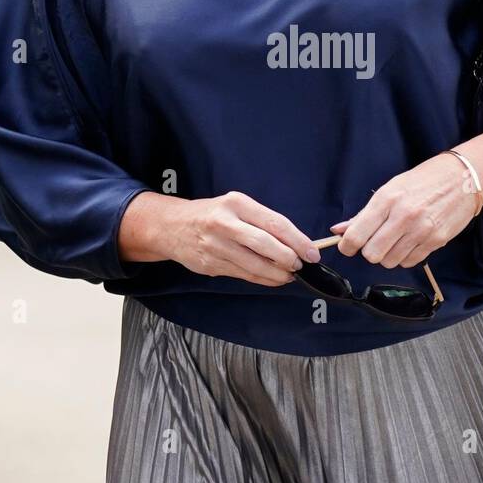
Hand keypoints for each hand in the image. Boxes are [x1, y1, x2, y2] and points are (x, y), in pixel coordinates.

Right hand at [156, 190, 321, 286]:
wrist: (171, 226)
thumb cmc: (211, 214)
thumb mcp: (235, 206)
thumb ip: (262, 221)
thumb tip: (295, 241)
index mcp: (236, 203)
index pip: (275, 223)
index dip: (297, 240)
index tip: (312, 252)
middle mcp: (225, 223)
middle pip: (265, 244)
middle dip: (289, 258)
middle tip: (301, 265)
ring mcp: (216, 245)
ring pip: (255, 264)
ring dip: (277, 273)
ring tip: (290, 275)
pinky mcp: (211, 264)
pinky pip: (243, 274)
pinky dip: (263, 279)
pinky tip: (274, 279)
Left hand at [328, 153, 481, 268]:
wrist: (463, 178)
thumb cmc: (424, 180)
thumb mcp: (390, 188)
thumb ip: (364, 213)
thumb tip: (339, 230)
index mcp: (387, 199)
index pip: (357, 235)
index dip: (347, 246)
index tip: (348, 246)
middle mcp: (403, 216)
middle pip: (372, 254)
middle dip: (369, 251)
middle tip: (375, 241)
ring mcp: (421, 230)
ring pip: (390, 262)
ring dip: (388, 255)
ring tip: (395, 240)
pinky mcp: (436, 241)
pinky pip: (410, 262)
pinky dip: (405, 257)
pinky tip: (410, 242)